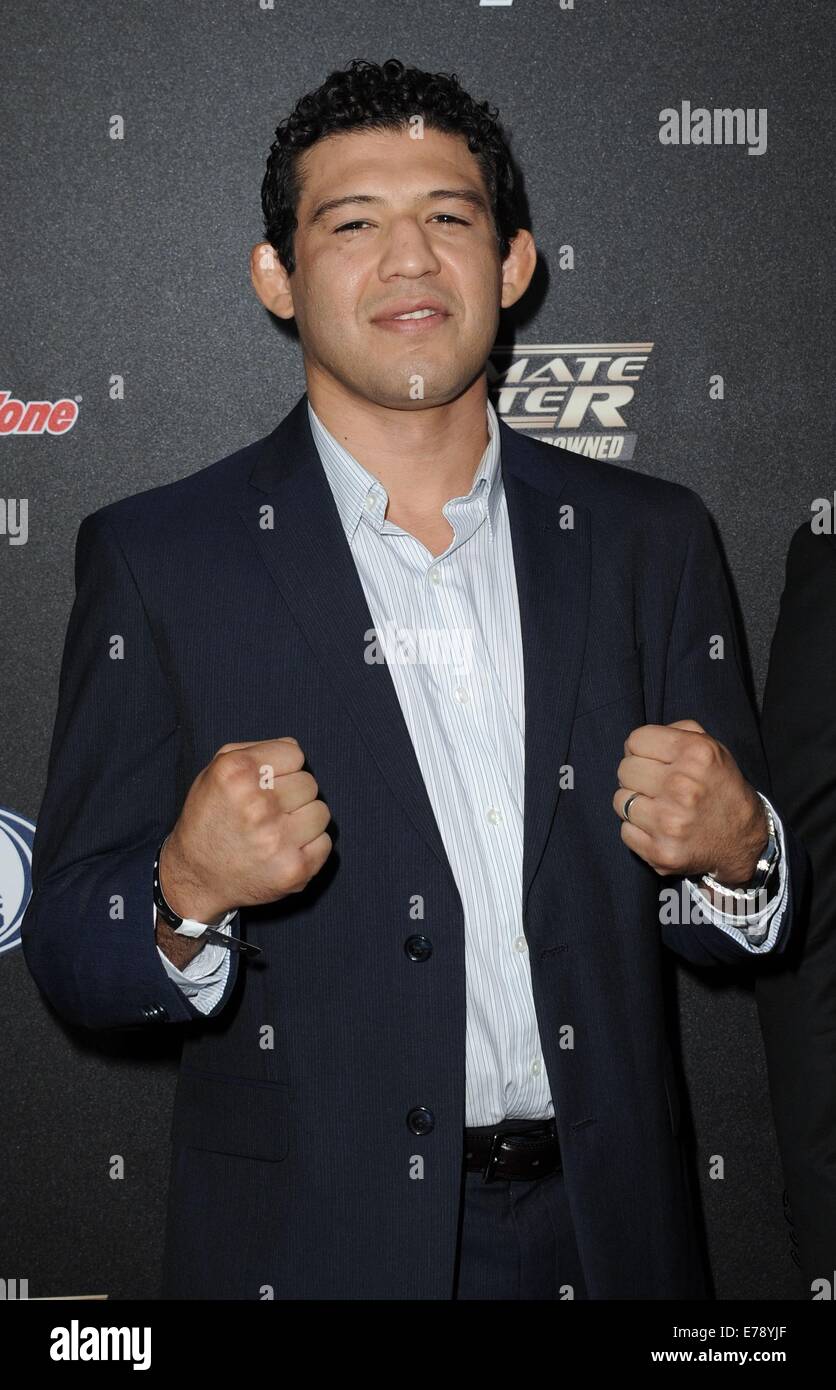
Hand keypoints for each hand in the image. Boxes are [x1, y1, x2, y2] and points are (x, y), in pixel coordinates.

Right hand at [160, 737, 332, 920]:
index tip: (265, 785)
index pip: (295, 754)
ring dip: (303, 821)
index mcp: (236, 772)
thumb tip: (294, 747)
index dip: (282, 769)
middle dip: (292, 795)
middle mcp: (257, 804)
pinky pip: (325, 843)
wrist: (196, 877)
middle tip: (267, 812)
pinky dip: (309, 847)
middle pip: (310, 783)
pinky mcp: (294, 869)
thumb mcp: (215, 772)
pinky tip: (283, 851)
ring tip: (276, 831)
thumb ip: (254, 750)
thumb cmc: (209, 818)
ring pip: (321, 812)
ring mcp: (277, 840)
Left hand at [612, 719, 767, 884]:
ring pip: (620, 800)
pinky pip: (625, 830)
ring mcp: (670, 822)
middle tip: (656, 785)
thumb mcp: (712, 748)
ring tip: (657, 806)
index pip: (636, 740)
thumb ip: (677, 731)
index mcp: (695, 754)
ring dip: (635, 803)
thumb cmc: (720, 788)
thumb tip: (636, 742)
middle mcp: (682, 786)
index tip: (654, 761)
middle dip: (637, 775)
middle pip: (625, 769)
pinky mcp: (661, 851)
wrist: (743, 840)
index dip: (642, 749)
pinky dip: (638, 830)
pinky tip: (658, 828)